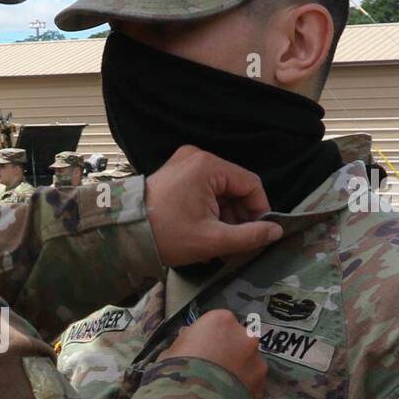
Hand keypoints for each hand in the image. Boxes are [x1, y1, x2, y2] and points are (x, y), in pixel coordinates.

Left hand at [144, 146, 282, 266]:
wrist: (123, 234)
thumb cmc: (166, 235)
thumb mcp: (212, 239)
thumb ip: (249, 236)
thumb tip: (276, 232)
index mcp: (207, 166)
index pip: (250, 184)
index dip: (259, 210)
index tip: (258, 233)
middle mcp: (197, 157)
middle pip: (234, 186)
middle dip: (239, 215)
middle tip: (236, 241)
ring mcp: (184, 164)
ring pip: (220, 190)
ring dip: (225, 214)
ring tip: (219, 240)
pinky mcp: (175, 174)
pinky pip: (204, 189)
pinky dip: (210, 209)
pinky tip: (206, 230)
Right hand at [166, 309, 266, 398]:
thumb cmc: (177, 373)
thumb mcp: (170, 352)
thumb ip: (185, 343)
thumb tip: (188, 341)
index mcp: (221, 321)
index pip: (217, 322)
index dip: (207, 336)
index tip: (199, 348)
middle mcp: (245, 336)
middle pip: (238, 340)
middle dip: (228, 351)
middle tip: (212, 368)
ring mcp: (258, 362)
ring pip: (248, 362)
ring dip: (238, 371)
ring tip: (220, 388)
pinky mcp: (263, 386)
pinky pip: (252, 384)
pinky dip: (243, 390)